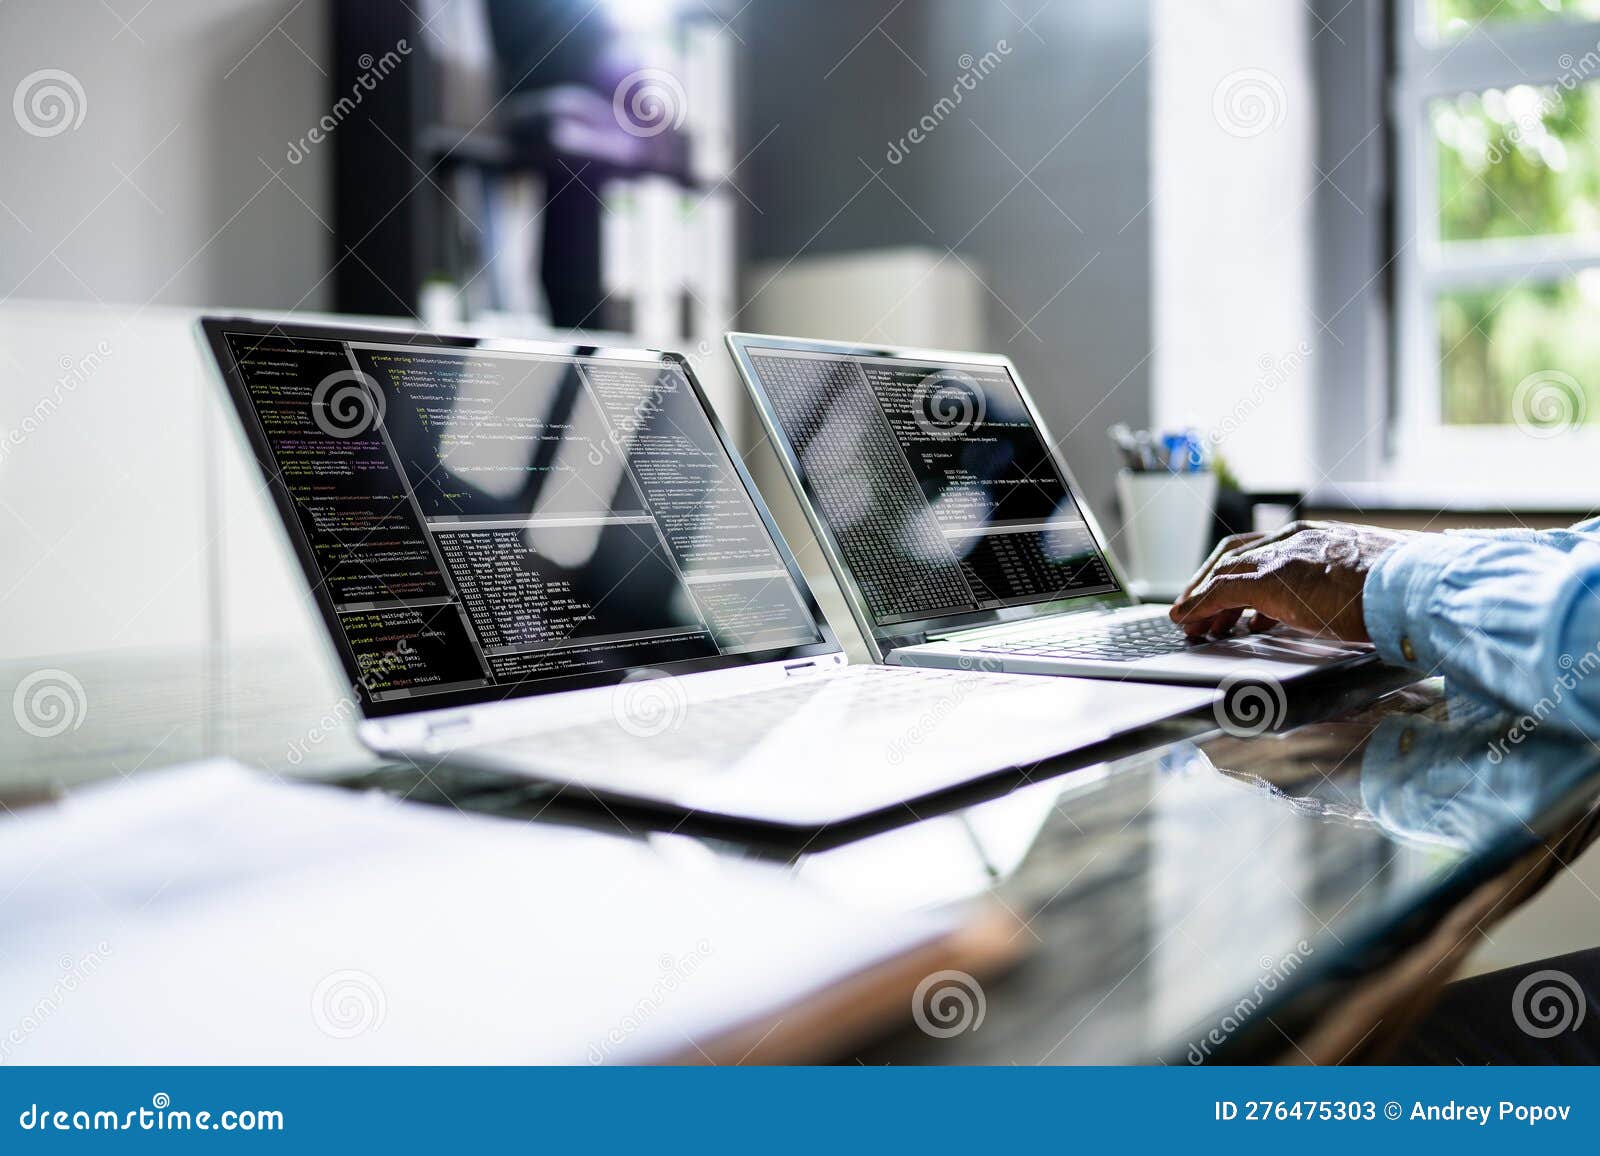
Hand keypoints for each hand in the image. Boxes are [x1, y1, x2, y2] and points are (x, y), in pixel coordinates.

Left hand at [1168, 521, 1414, 641]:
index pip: (1262, 547)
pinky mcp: (1272, 579)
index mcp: (1316, 536)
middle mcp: (1294, 538)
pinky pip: (1221, 591)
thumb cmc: (1405, 588)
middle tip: (1195, 610)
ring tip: (1189, 624)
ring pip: (1223, 572)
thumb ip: (1338, 587)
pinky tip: (1190, 622)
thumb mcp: (1363, 581)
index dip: (1235, 571)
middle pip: (1233, 555)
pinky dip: (1199, 606)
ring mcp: (1282, 556)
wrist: (1417, 586)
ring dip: (1199, 599)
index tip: (1223, 596)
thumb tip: (1331, 607)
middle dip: (1208, 583)